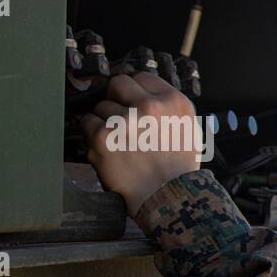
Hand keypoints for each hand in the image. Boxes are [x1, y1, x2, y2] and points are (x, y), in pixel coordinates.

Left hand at [81, 72, 203, 216]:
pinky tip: (109, 150)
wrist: (170, 199)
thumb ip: (168, 108)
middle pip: (118, 83)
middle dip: (117, 100)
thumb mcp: (188, 130)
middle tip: (123, 122)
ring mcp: (125, 120)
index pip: (142, 77)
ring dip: (106, 122)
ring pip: (101, 106)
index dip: (135, 91)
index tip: (132, 103)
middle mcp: (151, 106)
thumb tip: (142, 92)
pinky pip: (88, 122)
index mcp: (174, 102)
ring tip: (121, 145)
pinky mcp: (104, 136)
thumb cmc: (179, 169)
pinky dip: (93, 136)